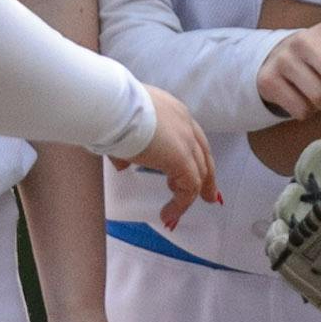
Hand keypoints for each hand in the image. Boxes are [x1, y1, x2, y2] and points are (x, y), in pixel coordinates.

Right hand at [111, 87, 218, 229]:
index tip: (196, 170)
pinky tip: (168, 214)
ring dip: (190, 196)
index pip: (191, 137)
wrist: (114, 107)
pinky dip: (180, 204)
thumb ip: (126, 149)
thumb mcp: (121, 130)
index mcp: (172, 112)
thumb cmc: (111, 112)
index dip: (195, 156)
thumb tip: (122, 165)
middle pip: (203, 154)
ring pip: (200, 173)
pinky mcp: (182, 159)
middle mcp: (184, 123)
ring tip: (178, 213)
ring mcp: (186, 141)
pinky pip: (189, 187)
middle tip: (209, 196)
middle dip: (207, 178)